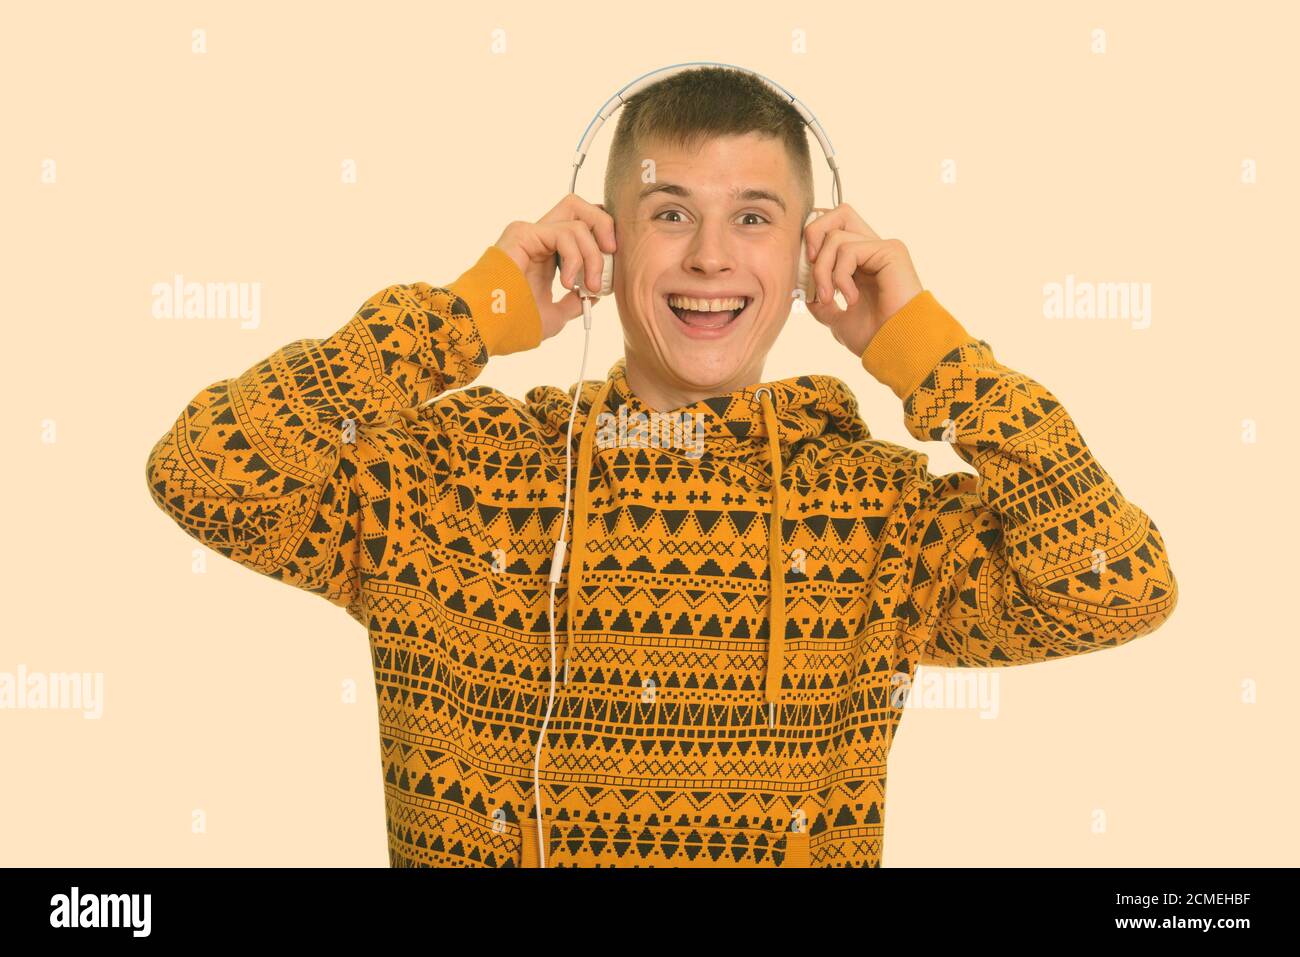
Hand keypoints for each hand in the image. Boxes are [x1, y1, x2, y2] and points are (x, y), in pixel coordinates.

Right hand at [493, 194, 616, 341]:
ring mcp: (530, 232)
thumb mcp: (555, 315)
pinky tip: (567, 282)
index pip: (581, 227)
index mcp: (545, 253)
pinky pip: (564, 232)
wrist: (490, 328)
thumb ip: (574, 303)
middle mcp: (538, 238)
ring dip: (592, 255)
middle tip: (611, 253)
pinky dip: (576, 258)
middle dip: (604, 226)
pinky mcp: (524, 232)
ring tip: (586, 286)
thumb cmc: (513, 323)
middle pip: (579, 208)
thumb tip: (595, 293)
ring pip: (578, 221)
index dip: (601, 241)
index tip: (607, 274)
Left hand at [803, 204, 923, 356]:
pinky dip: (840, 276)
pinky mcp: (890, 250)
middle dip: (813, 235)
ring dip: (823, 271)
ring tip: (831, 299)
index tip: (803, 273)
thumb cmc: (873, 337)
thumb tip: (801, 286)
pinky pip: (849, 249)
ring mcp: (882, 248)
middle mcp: (872, 249)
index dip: (812, 241)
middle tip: (810, 266)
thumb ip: (819, 300)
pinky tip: (852, 299)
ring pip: (835, 237)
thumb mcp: (835, 318)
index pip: (832, 229)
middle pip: (837, 214)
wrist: (895, 348)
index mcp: (860, 262)